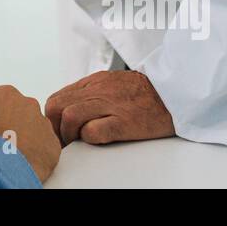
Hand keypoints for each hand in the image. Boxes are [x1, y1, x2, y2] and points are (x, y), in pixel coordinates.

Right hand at [0, 84, 60, 183]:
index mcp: (5, 94)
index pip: (0, 103)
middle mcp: (28, 103)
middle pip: (21, 114)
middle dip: (14, 126)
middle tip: (2, 145)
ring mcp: (44, 123)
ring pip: (36, 131)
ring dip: (28, 140)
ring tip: (14, 157)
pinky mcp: (54, 144)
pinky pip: (46, 149)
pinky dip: (38, 156)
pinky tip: (26, 164)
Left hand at [44, 70, 174, 145]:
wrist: (174, 92)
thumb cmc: (144, 93)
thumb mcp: (112, 83)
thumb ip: (90, 93)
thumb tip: (69, 110)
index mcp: (94, 82)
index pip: (57, 98)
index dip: (52, 119)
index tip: (57, 132)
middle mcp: (98, 90)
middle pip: (57, 106)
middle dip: (54, 128)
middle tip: (63, 141)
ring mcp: (110, 105)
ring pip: (70, 116)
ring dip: (69, 135)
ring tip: (78, 142)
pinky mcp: (124, 121)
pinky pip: (94, 130)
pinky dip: (88, 137)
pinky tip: (95, 139)